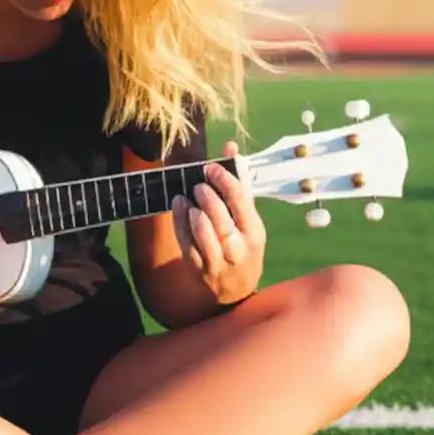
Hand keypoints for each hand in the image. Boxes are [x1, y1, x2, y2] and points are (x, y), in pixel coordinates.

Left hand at [171, 141, 265, 305]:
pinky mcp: (198, 268)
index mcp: (254, 232)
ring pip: (203, 233)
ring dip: (193, 211)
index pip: (240, 201)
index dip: (224, 180)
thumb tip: (230, 146)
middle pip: (221, 217)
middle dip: (207, 196)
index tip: (211, 167)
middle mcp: (238, 248)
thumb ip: (238, 183)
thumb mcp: (248, 218)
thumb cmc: (243, 243)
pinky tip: (179, 205)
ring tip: (189, 197)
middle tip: (199, 184)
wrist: (235, 288)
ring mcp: (218, 261)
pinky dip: (180, 221)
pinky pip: (186, 242)